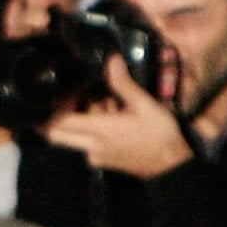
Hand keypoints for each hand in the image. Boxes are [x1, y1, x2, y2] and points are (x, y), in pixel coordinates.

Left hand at [43, 55, 195, 176]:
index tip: (68, 93)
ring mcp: (94, 156)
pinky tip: (113, 121)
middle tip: (76, 100)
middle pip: (55, 134)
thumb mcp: (145, 105)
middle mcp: (90, 146)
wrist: (171, 166)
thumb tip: (112, 61)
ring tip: (109, 108)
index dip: (56, 107)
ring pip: (72, 137)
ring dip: (83, 121)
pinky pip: (86, 144)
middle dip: (59, 116)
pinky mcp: (101, 161)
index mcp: (98, 131)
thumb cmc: (160, 135)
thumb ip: (123, 84)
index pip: (58, 122)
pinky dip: (93, 131)